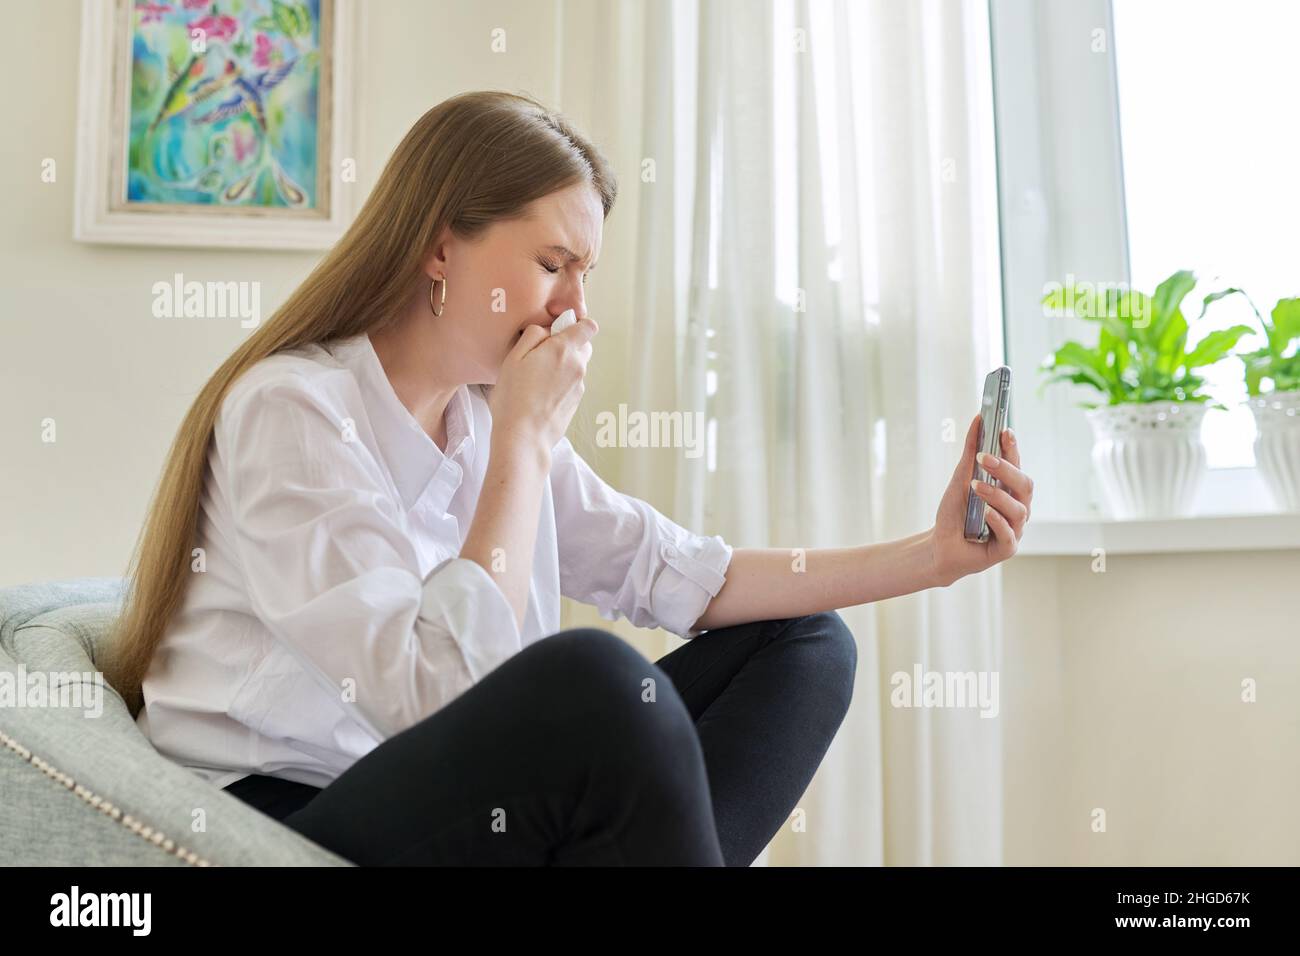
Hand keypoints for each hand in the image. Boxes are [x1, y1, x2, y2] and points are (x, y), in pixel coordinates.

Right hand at [487, 317, 598, 457]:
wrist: (524, 437)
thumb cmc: (514, 397)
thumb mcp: (514, 357)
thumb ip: (534, 336)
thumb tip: (546, 330)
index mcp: (564, 350)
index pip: (588, 326)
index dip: (575, 324)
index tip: (557, 329)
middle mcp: (577, 366)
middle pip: (583, 346)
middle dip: (567, 345)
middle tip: (541, 355)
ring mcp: (579, 387)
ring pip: (576, 367)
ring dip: (562, 366)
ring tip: (536, 379)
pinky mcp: (576, 403)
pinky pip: (572, 385)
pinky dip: (560, 384)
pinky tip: (540, 395)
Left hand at [928, 412, 1033, 585]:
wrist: (939, 547)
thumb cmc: (954, 514)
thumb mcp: (960, 480)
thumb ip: (971, 453)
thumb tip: (978, 420)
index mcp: (1009, 491)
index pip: (1017, 466)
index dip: (1013, 448)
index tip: (1005, 430)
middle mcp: (1017, 508)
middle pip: (1024, 486)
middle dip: (1007, 470)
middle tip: (985, 458)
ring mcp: (1014, 529)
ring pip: (1018, 509)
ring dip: (996, 495)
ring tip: (976, 486)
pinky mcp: (1007, 549)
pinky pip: (1009, 534)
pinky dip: (997, 521)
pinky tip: (985, 513)